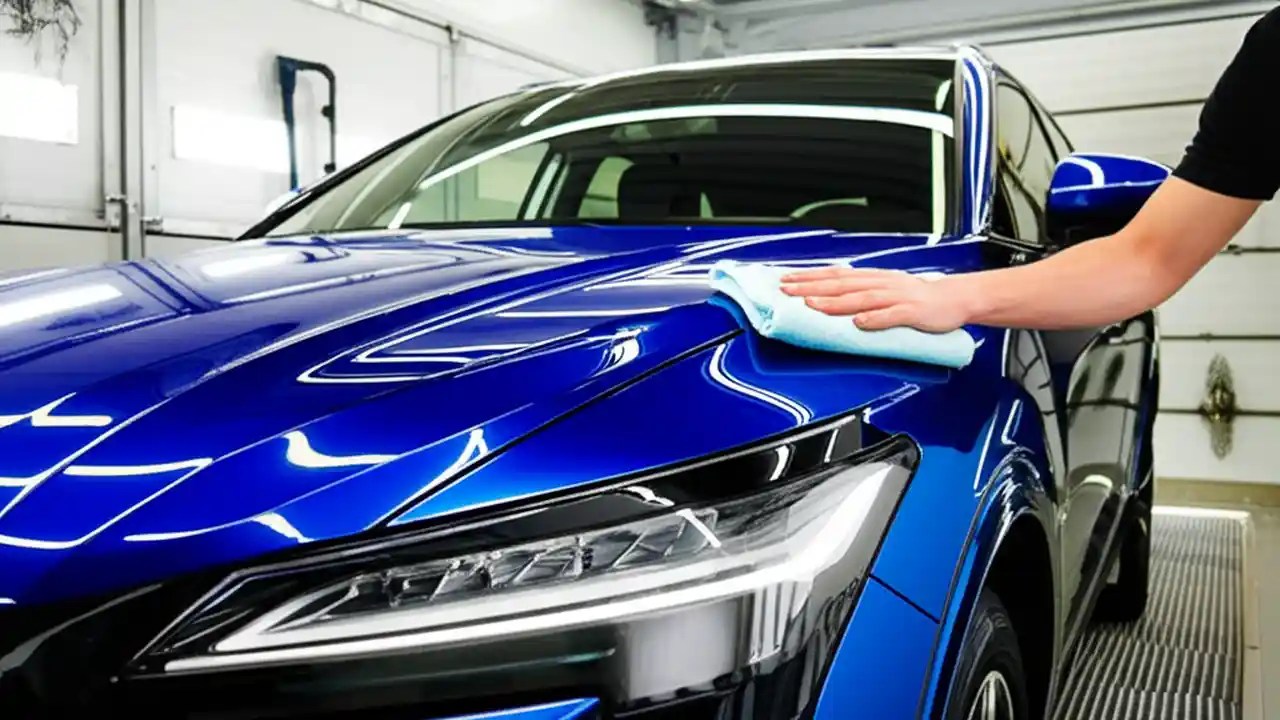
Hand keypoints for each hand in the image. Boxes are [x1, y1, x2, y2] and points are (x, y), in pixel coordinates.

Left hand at [780, 266, 968, 332]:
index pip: (835, 274)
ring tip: (814, 305)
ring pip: (862, 298)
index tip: (785, 280)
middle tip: (786, 290)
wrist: (954, 299)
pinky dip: (876, 319)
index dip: (809, 276)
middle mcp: (881, 284)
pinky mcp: (913, 312)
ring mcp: (897, 297)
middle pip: (841, 284)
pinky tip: (860, 324)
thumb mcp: (884, 291)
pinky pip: (893, 315)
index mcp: (872, 278)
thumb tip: (829, 298)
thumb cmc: (916, 298)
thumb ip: (859, 293)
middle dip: (812, 287)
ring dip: (836, 302)